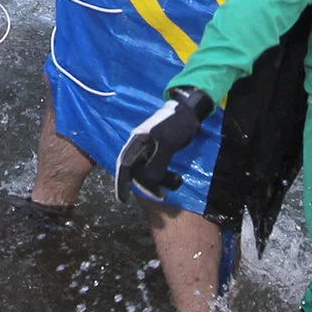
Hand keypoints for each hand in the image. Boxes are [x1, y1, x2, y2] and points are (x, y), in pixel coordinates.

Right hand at [115, 86, 213, 201]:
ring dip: (158, 181)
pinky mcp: (159, 152)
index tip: (123, 200)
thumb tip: (148, 182)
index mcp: (136, 141)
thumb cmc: (177, 123)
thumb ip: (157, 162)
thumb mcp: (168, 143)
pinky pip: (157, 169)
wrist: (189, 112)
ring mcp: (149, 150)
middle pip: (136, 171)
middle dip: (147, 185)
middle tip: (161, 195)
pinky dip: (164, 177)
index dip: (122, 183)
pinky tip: (176, 180)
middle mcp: (139, 146)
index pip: (124, 164)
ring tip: (175, 184)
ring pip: (147, 172)